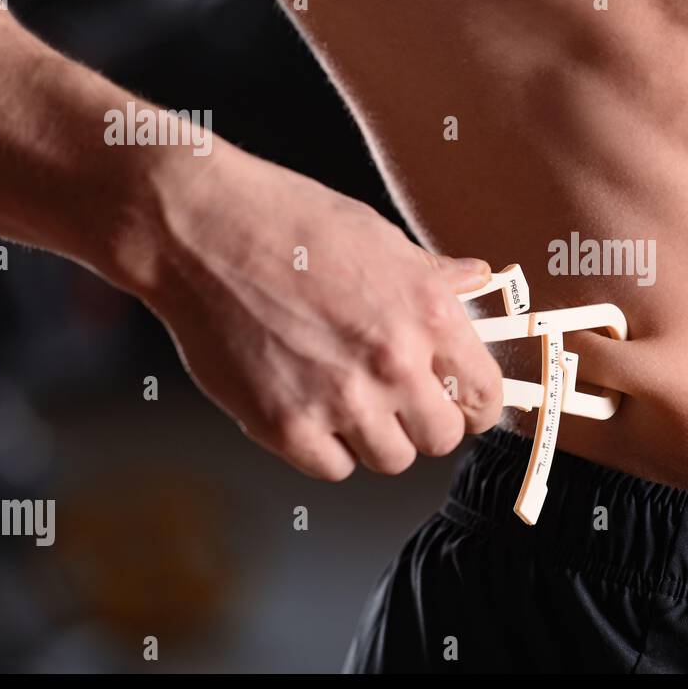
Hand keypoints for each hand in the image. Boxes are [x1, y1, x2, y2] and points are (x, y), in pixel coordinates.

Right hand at [127, 150, 503, 479]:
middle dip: (425, 423)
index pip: (485, 396)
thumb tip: (476, 279)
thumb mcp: (382, 238)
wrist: (202, 230)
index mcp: (429, 313)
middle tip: (400, 402)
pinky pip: (333, 468)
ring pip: (392, 460)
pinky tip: (311, 408)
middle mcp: (394, 361)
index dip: (475, 405)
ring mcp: (341, 398)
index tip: (462, 405)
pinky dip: (325, 448)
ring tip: (349, 400)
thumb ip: (435, 275)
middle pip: (442, 438)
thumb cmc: (289, 221)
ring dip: (377, 438)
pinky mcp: (286, 425)